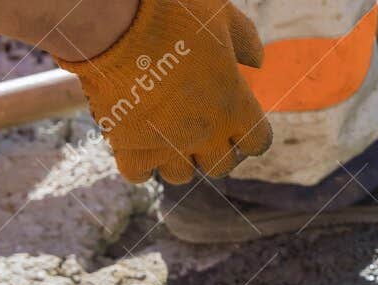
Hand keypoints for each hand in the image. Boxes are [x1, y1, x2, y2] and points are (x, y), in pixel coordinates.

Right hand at [54, 0, 271, 182]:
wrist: (119, 20)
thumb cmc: (174, 13)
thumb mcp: (221, 16)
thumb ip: (245, 41)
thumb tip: (258, 62)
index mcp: (235, 107)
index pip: (257, 142)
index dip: (247, 133)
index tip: (234, 121)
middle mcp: (207, 133)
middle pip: (221, 165)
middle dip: (213, 149)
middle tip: (197, 127)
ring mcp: (169, 144)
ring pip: (181, 175)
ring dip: (177, 158)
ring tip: (165, 134)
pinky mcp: (131, 146)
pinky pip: (139, 175)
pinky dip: (138, 164)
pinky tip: (135, 142)